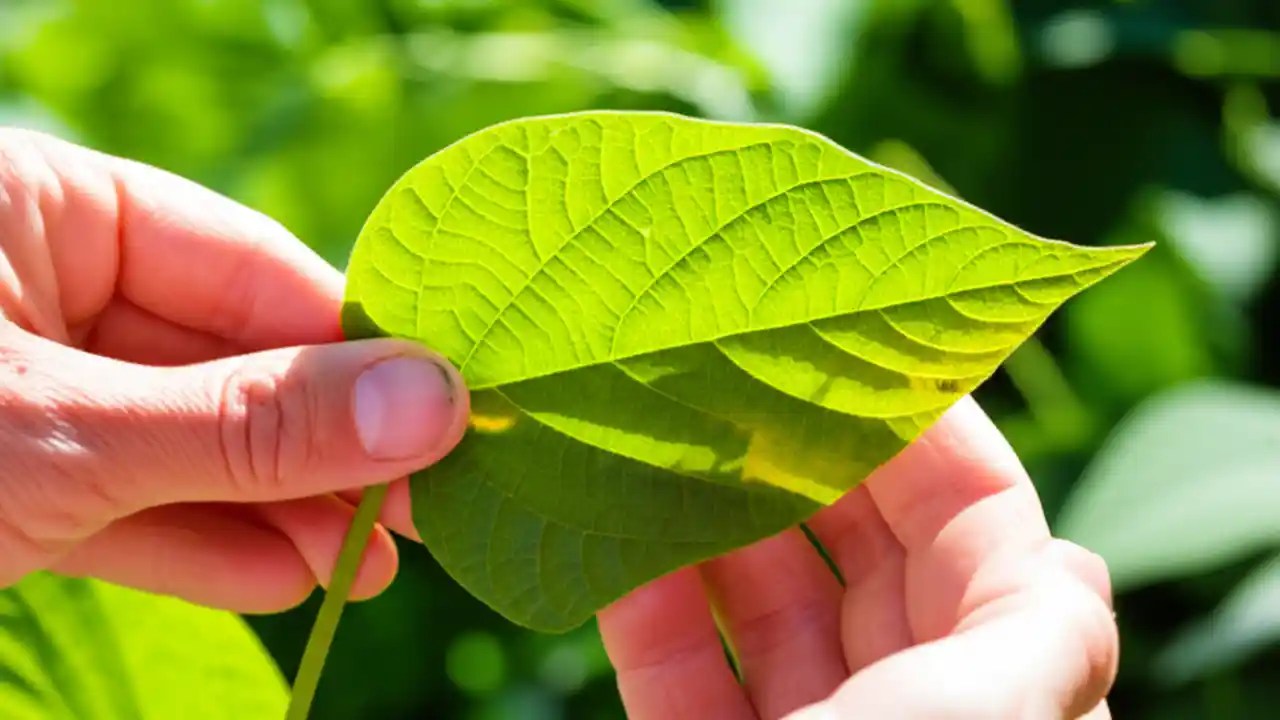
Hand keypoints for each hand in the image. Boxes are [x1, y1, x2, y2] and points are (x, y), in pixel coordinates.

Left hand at [0, 129, 468, 611]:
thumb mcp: (64, 429)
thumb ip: (248, 422)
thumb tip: (434, 403)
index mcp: (36, 207)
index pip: (243, 263)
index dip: (355, 344)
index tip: (449, 407)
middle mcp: (34, 286)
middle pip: (223, 362)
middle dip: (318, 449)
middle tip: (425, 505)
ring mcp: (20, 390)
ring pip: (178, 444)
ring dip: (276, 513)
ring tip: (369, 562)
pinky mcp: (3, 484)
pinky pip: (119, 506)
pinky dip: (197, 549)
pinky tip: (284, 579)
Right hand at [598, 398, 1117, 718]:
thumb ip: (1048, 636)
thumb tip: (1074, 556)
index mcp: (996, 689)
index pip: (975, 526)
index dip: (922, 431)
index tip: (845, 347)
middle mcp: (908, 709)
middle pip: (858, 548)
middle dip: (797, 452)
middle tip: (726, 369)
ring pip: (756, 598)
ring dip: (703, 512)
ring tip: (651, 429)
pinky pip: (674, 666)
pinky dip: (638, 600)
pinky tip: (602, 538)